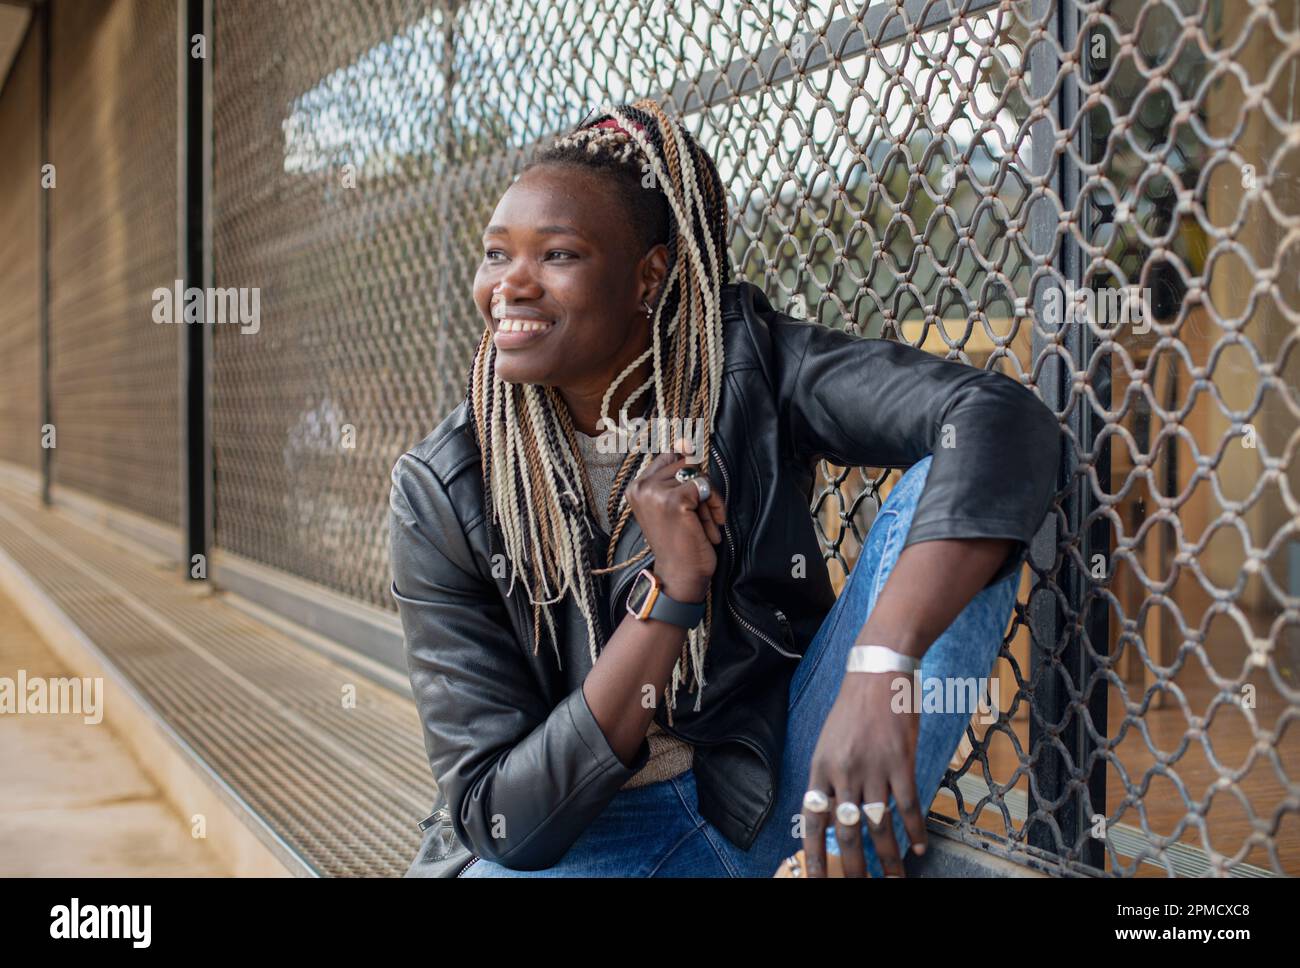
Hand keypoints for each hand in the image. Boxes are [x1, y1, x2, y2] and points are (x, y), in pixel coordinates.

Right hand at [624, 442, 725, 601]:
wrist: (679, 576)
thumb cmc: (679, 543)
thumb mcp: (673, 505)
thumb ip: (677, 475)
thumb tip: (685, 442)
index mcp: (636, 487)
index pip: (670, 457)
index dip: (688, 472)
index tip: (694, 493)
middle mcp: (641, 486)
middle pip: (686, 463)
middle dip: (700, 490)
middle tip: (699, 518)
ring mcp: (656, 492)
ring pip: (698, 473)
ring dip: (708, 501)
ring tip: (701, 525)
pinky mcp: (674, 500)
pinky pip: (706, 486)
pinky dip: (714, 505)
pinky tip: (708, 527)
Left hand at [800, 671, 925, 877]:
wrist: (877, 672)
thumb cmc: (853, 708)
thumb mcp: (830, 742)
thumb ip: (831, 778)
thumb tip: (834, 817)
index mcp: (821, 767)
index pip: (812, 819)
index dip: (814, 852)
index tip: (816, 878)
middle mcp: (844, 772)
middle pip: (846, 832)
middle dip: (853, 868)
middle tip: (858, 887)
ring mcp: (873, 768)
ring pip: (879, 826)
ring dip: (888, 859)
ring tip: (895, 879)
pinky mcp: (901, 762)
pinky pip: (908, 806)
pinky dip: (914, 831)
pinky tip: (919, 847)